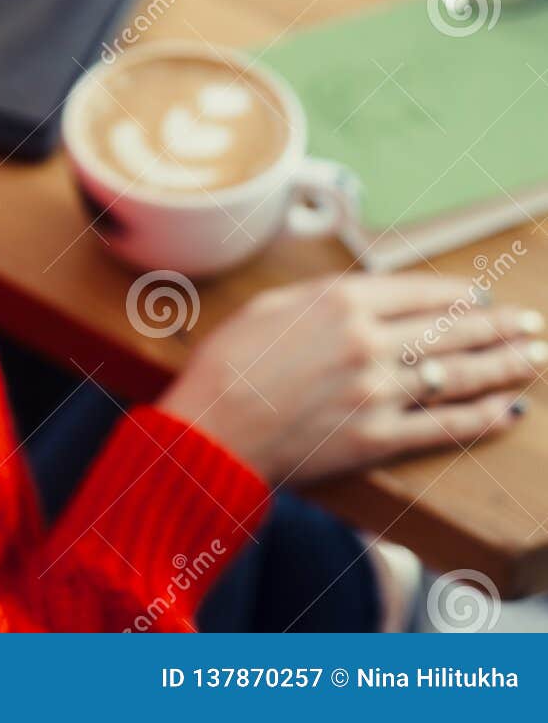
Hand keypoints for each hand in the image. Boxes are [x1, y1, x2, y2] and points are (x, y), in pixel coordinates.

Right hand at [157, 272, 545, 484]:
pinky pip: (442, 426)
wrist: (212, 425)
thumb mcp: (276, 304)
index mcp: (343, 299)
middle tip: (532, 324)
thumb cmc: (231, 360)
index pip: (422, 292)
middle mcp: (369, 341)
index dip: (460, 294)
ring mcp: (377, 391)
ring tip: (534, 357)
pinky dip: (481, 418)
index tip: (483, 296)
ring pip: (458, 375)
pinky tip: (509, 410)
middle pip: (452, 330)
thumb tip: (371, 296)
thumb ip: (329, 297)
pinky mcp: (376, 437)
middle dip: (499, 326)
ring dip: (503, 365)